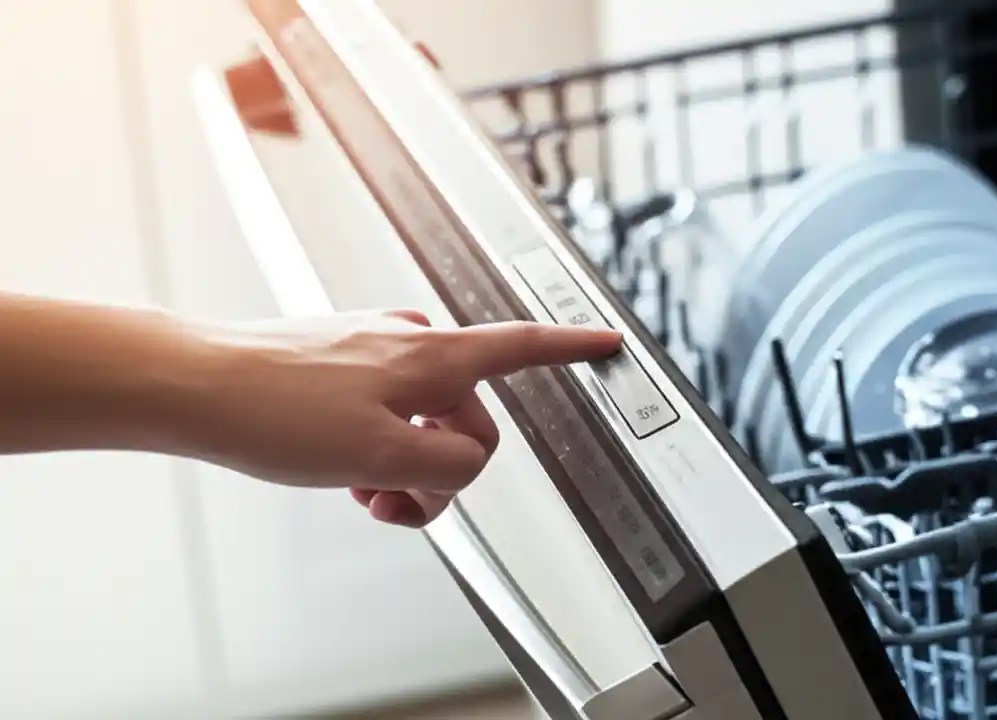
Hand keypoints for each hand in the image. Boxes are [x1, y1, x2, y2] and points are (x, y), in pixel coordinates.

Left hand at [184, 310, 621, 527]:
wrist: (193, 386)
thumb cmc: (273, 410)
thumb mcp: (379, 457)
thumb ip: (447, 466)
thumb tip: (465, 464)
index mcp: (432, 357)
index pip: (522, 346)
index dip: (572, 347)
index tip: (608, 341)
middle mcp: (409, 343)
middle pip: (468, 417)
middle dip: (442, 469)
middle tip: (392, 500)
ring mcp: (373, 350)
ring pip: (422, 421)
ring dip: (402, 465)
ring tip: (356, 486)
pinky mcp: (340, 363)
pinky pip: (384, 412)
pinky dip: (373, 448)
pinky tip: (337, 467)